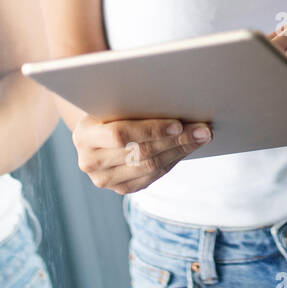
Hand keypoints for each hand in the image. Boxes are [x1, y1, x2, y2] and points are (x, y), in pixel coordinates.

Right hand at [71, 115, 211, 194]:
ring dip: (181, 151)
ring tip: (202, 137)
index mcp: (84, 135)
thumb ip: (133, 103)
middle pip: (140, 153)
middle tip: (203, 130)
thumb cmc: (110, 108)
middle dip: (176, 140)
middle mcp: (90, 161)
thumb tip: (176, 99)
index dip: (151, 130)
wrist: (97, 132)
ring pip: (150, 167)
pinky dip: (173, 161)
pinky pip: (152, 177)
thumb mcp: (113, 102)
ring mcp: (104, 179)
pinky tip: (188, 148)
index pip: (120, 135)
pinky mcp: (121, 188)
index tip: (178, 124)